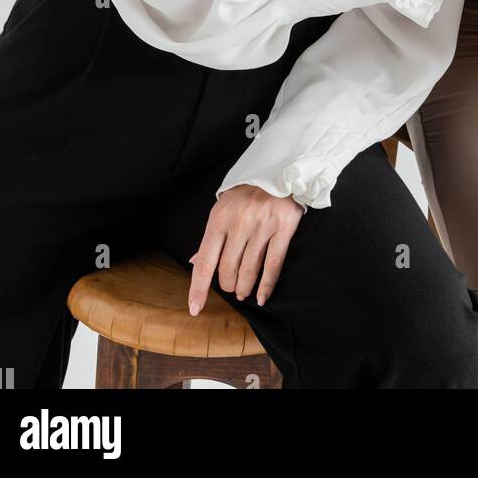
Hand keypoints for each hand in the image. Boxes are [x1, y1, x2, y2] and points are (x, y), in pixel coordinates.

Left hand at [187, 184, 303, 313]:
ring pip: (249, 270)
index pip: (205, 261)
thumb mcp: (223, 209)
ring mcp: (262, 224)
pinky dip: (266, 285)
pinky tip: (261, 297)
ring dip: (244, 288)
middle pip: (228, 269)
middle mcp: (239, 222)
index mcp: (219, 218)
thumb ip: (210, 237)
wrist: (279, 169)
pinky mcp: (284, 226)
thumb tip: (194, 263)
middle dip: (228, 286)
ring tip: (243, 293)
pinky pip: (273, 264)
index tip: (195, 308)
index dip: (199, 288)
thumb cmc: (246, 192)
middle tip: (232, 288)